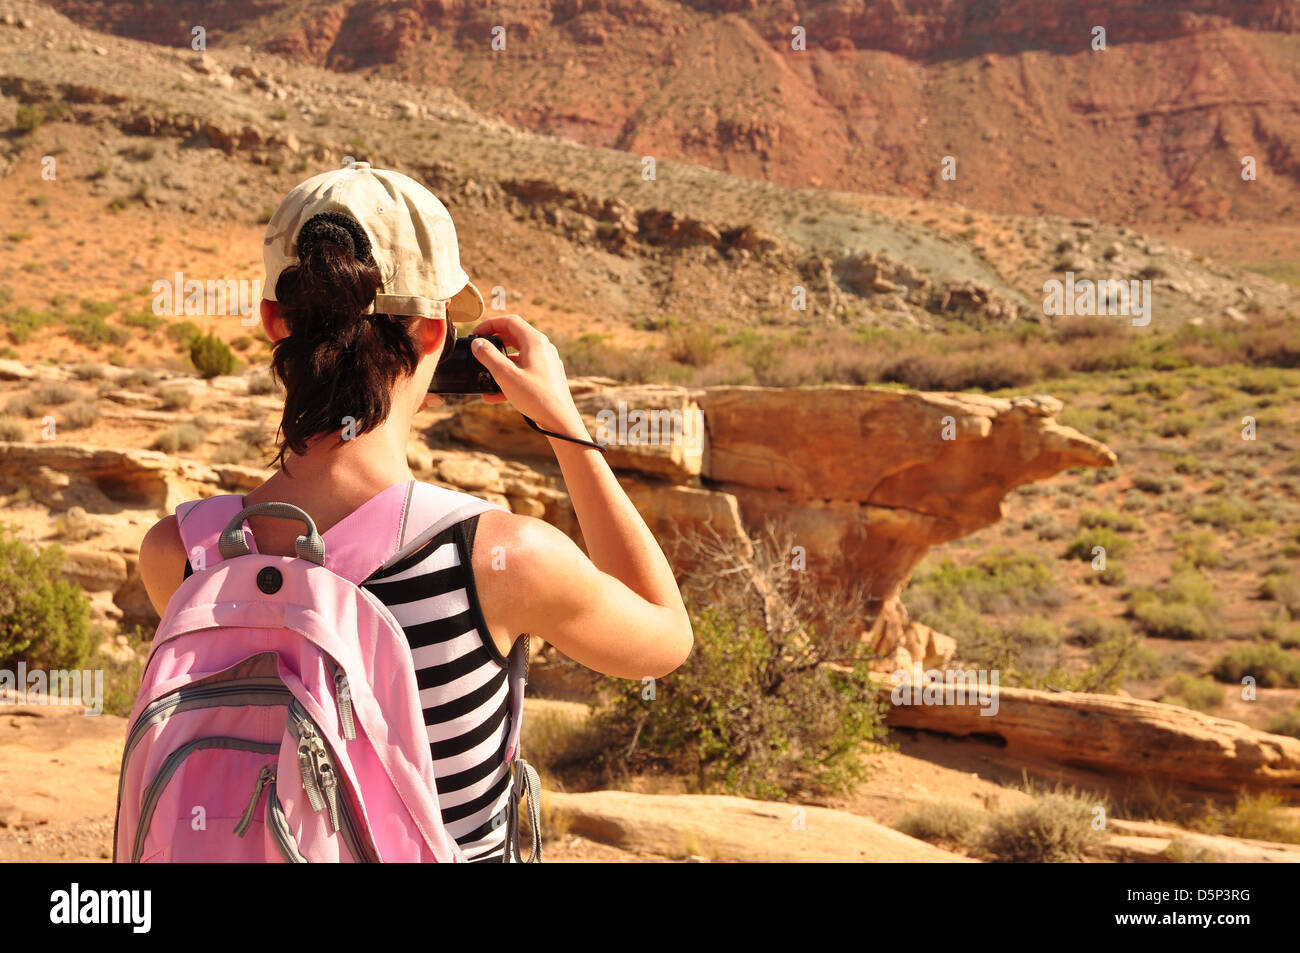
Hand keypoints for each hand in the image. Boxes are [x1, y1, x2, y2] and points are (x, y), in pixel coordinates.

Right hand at [469, 315, 584, 436]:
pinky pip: (524, 372)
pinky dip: (509, 378)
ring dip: (499, 364)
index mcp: (535, 341)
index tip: (476, 333)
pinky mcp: (546, 377)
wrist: (560, 421)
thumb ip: (488, 356)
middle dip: (494, 343)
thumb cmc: (536, 397)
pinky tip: (494, 395)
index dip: (490, 324)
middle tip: (478, 349)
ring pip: (518, 357)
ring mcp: (546, 363)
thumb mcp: (505, 375)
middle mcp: (543, 348)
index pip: (510, 321)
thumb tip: (477, 343)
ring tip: (483, 376)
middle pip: (514, 337)